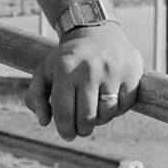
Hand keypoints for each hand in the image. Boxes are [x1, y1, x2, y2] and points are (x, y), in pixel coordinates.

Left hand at [26, 25, 142, 139]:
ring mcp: (112, 71)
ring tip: (93, 116)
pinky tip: (107, 104)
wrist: (95, 31)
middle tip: (81, 130)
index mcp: (65, 70)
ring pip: (107, 113)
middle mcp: (89, 70)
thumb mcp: (44, 72)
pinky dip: (116, 111)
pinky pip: (125, 105)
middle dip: (82, 129)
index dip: (65, 129)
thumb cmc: (66, 59)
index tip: (67, 135)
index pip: (64, 112)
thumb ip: (35, 97)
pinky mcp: (132, 73)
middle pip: (87, 116)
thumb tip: (44, 122)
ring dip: (100, 121)